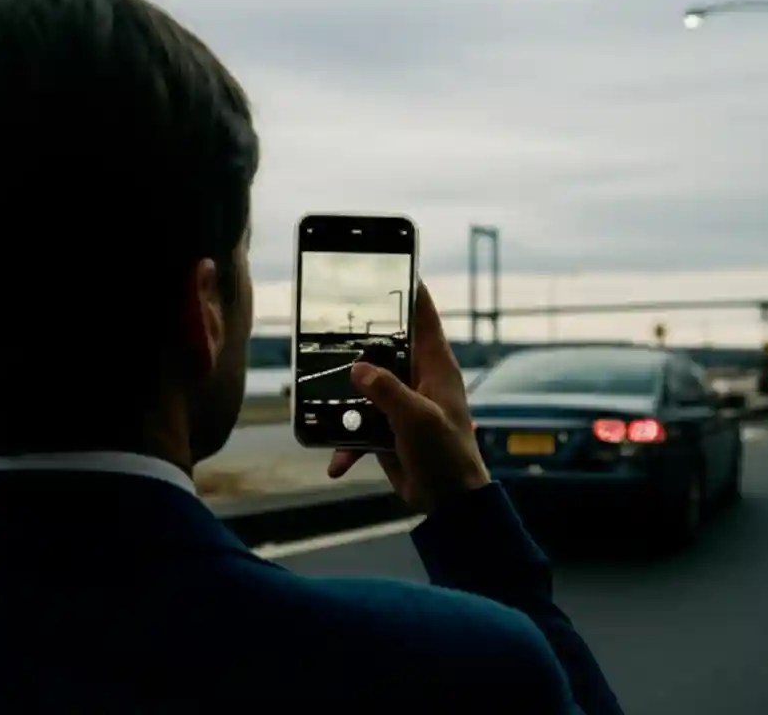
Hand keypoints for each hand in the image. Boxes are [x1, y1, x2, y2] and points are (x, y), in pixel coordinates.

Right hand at [327, 282, 489, 512]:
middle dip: (359, 344)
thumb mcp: (416, 418)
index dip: (410, 290)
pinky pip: (359, 427)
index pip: (425, 317)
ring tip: (321, 401)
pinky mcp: (389, 429)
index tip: (393, 265)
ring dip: (344, 400)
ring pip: (366, 387)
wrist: (447, 502)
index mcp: (436, 367)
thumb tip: (358, 369)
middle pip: (386, 348)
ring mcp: (402, 404)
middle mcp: (419, 380)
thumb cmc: (446, 456)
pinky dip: (347, 443)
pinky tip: (338, 462)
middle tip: (332, 328)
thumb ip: (386, 390)